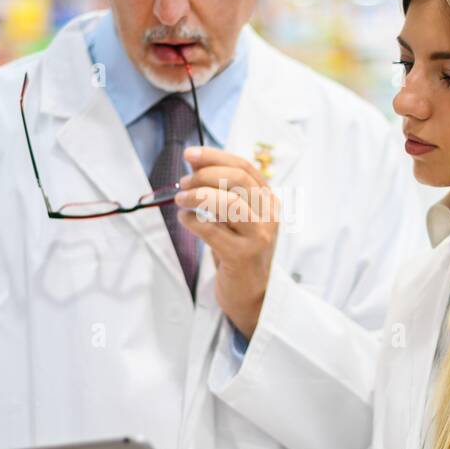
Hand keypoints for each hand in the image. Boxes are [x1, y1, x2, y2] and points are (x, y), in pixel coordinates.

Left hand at [174, 146, 278, 338]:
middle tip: (184, 182)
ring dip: (198, 196)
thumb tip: (194, 165)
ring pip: (229, 202)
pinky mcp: (242, 256)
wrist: (252, 294)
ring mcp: (259, 236)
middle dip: (205, 175)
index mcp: (268, 201)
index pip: (244, 167)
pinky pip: (212, 230)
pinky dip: (192, 221)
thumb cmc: (239, 251)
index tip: (190, 154)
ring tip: (181, 200)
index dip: (215, 157)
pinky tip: (184, 220)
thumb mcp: (235, 218)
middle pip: (238, 180)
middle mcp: (269, 216)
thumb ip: (221, 193)